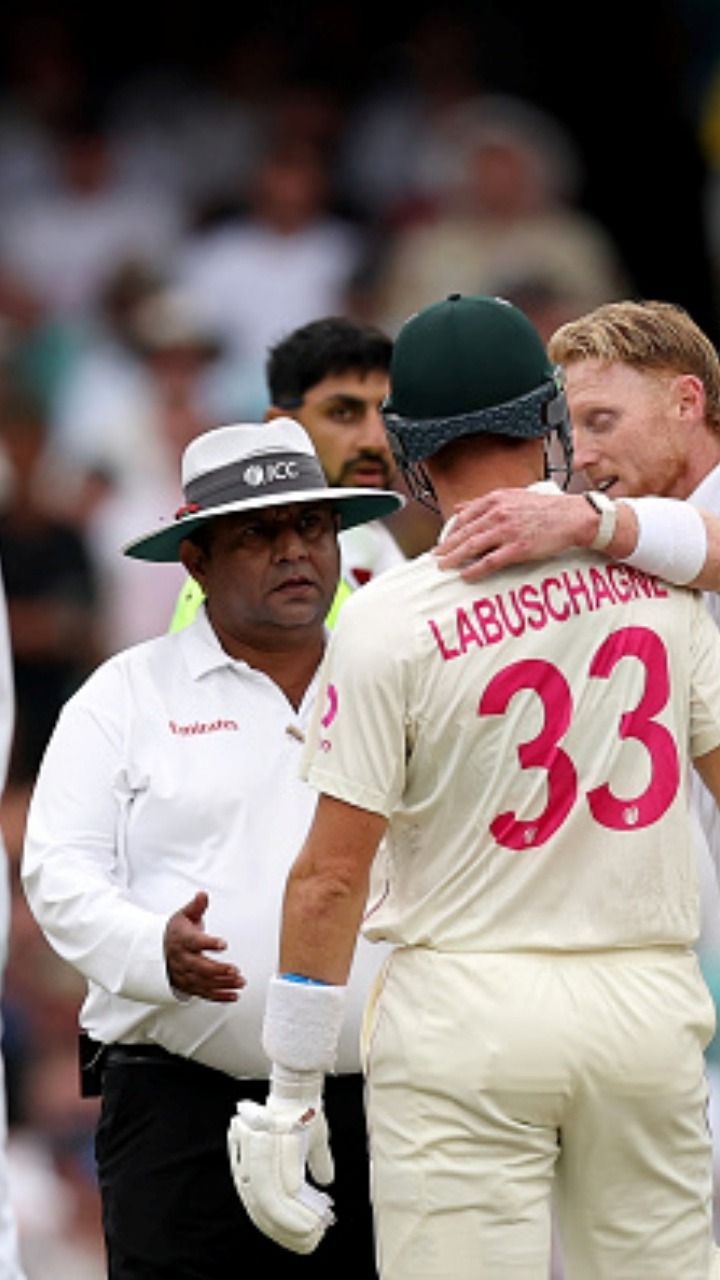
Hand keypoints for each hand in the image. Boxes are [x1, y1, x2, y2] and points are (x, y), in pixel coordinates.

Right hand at [164, 891, 244, 1001]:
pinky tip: (233, 995)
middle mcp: (183, 959)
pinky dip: (219, 996)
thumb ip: (196, 906)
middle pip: (200, 967)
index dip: (209, 943)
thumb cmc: (176, 931)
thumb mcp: (184, 915)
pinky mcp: (189, 985)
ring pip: (203, 982)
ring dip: (222, 984)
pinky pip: (204, 993)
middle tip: (235, 970)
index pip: (195, 942)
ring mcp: (185, 974)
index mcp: (182, 940)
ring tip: (240, 982)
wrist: (158, 949)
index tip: (223, 943)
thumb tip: (203, 895)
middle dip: (218, 970)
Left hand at [228, 1068, 333, 1254]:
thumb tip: (326, 1181)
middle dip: (287, 1232)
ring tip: (314, 1230)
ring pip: (272, 1205)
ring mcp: (263, 1158)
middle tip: (310, 1241)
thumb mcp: (311, 1144)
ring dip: (294, 1223)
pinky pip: (284, 1189)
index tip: (300, 1241)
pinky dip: (296, 1208)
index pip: (258, 1209)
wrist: (302, 1089)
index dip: (279, 1229)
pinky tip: (311, 1218)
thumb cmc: (304, 1112)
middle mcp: (251, 1165)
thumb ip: (315, 1163)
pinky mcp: (278, 1151)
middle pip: (262, 1212)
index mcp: (254, 1167)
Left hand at [434, 490, 593, 582]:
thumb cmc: (545, 508)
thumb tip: (459, 506)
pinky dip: (475, 569)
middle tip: (436, 558)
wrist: (572, 517)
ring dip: (455, 559)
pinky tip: (466, 575)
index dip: (450, 531)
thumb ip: (484, 502)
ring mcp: (507, 531)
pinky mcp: (518, 548)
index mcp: (496, 500)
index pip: (464, 516)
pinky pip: (490, 562)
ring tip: (444, 567)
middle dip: (447, 547)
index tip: (442, 542)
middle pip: (465, 533)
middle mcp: (498, 513)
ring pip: (473, 547)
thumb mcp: (512, 496)